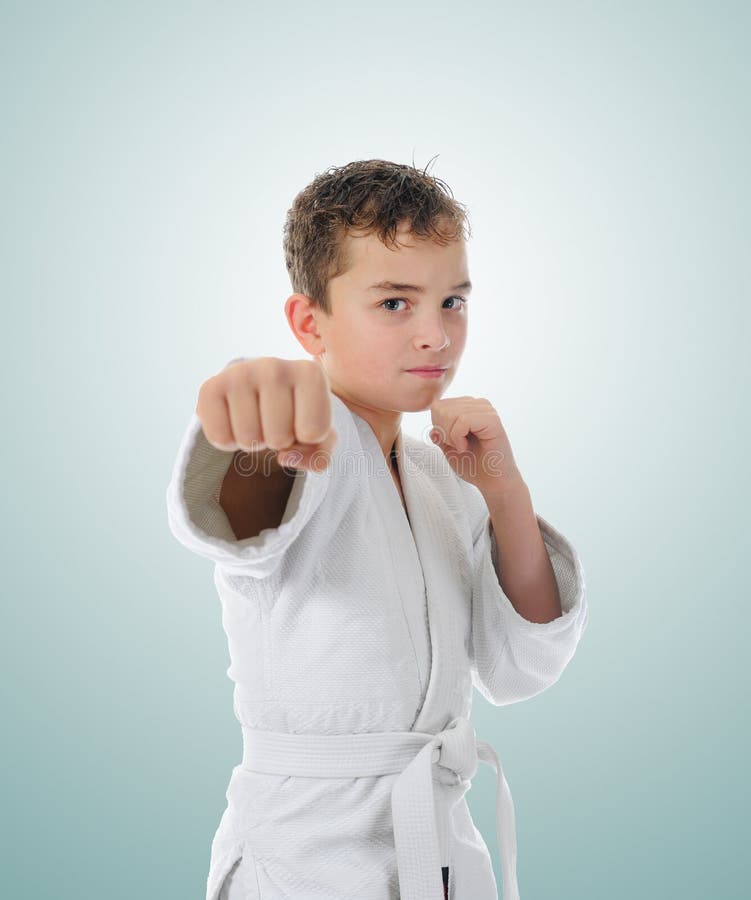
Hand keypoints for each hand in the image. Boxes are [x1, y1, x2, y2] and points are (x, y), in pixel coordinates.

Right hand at [195, 357, 336, 471]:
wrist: (258, 393)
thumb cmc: (295, 415)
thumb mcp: (319, 438)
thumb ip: (319, 457)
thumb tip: (285, 457)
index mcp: (310, 373)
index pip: (313, 432)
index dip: (307, 438)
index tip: (301, 421)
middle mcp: (274, 366)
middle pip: (279, 438)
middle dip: (278, 441)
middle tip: (274, 422)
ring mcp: (240, 373)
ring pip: (249, 440)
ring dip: (253, 442)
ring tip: (256, 420)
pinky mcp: (211, 387)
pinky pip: (220, 438)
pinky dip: (227, 442)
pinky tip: (234, 422)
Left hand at [428, 396, 523, 497]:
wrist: (494, 482)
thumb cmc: (475, 466)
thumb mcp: (448, 449)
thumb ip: (440, 435)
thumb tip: (433, 429)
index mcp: (468, 407)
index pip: (438, 406)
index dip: (437, 427)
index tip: (451, 443)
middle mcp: (478, 405)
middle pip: (442, 408)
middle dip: (443, 431)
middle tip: (457, 446)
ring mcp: (487, 410)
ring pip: (451, 413)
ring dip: (451, 436)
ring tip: (463, 447)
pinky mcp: (492, 420)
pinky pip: (463, 420)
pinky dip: (458, 437)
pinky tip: (465, 447)